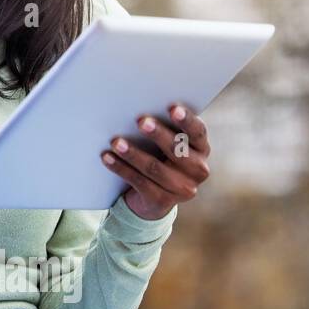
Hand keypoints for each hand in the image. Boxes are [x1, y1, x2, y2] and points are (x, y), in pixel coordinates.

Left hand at [100, 102, 211, 219]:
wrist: (153, 198)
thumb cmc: (160, 158)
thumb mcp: (167, 145)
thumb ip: (165, 129)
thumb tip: (140, 108)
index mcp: (201, 149)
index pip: (197, 132)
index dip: (186, 120)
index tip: (172, 108)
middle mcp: (198, 170)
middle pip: (177, 150)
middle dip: (158, 134)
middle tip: (140, 121)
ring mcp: (182, 189)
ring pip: (154, 168)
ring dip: (133, 153)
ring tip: (115, 142)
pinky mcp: (162, 201)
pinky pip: (139, 182)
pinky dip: (121, 168)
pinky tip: (107, 157)